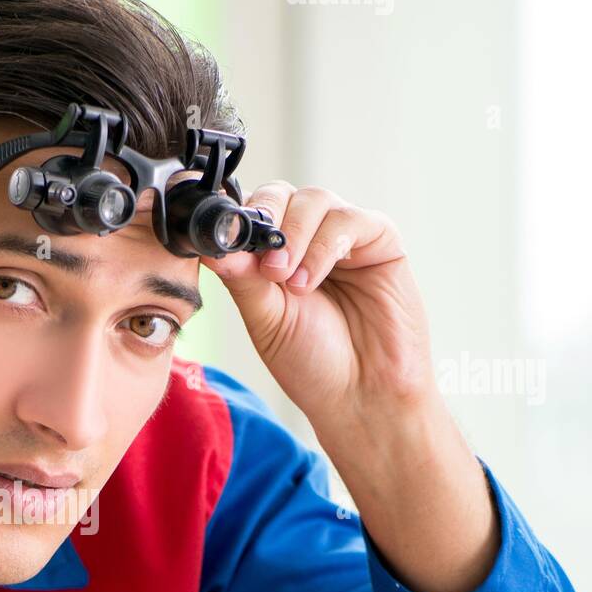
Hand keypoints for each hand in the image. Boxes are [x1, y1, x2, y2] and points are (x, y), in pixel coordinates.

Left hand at [203, 181, 432, 440]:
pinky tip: (311, 282)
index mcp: (275, 256)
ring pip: (315, 200)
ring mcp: (345, 238)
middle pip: (283, 195)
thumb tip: (210, 247)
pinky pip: (352, 220)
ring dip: (295, 236)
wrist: (361, 397)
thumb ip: (243, 279)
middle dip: (266, 219)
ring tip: (289, 284)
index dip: (236, 218)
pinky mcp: (381, 242)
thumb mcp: (266, 320)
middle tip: (263, 265)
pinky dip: (326, 245)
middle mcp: (309, 240)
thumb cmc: (313, 363)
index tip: (223, 238)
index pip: (252, 213)